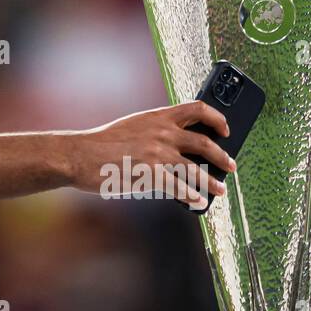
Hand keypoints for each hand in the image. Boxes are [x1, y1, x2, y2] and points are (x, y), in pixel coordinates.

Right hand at [69, 100, 237, 208]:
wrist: (80, 155)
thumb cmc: (103, 144)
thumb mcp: (134, 127)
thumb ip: (156, 133)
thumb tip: (180, 152)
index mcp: (159, 116)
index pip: (198, 108)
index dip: (218, 118)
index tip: (226, 130)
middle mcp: (163, 132)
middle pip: (205, 142)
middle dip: (223, 156)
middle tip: (230, 165)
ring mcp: (158, 154)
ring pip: (197, 170)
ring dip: (212, 182)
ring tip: (220, 190)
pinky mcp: (152, 175)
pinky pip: (181, 189)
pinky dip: (193, 197)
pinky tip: (199, 202)